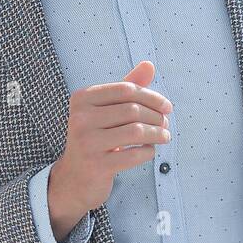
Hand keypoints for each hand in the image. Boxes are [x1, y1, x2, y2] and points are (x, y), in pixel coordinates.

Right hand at [47, 60, 172, 240]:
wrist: (74, 177)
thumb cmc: (97, 136)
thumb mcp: (108, 109)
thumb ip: (128, 86)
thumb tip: (149, 64)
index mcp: (82, 98)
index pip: (127, 89)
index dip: (153, 97)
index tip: (167, 107)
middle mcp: (80, 118)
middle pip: (133, 110)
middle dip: (157, 117)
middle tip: (166, 125)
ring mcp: (86, 142)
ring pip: (136, 131)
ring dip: (157, 134)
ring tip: (164, 136)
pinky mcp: (96, 165)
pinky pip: (134, 155)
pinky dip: (148, 152)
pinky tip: (149, 151)